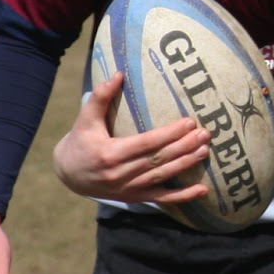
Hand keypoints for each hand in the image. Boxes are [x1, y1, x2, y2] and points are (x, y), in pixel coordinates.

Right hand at [52, 72, 211, 204]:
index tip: (189, 122)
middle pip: (158, 159)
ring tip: (205, 150)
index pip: (146, 143)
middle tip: (205, 134)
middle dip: (184, 147)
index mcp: (110, 153)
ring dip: (186, 164)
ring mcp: (129, 188)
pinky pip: (162, 199)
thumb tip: (118, 74)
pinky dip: (183, 197)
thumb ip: (100, 97)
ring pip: (163, 176)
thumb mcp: (85, 119)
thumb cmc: (80, 141)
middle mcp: (120, 174)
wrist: (68, 174)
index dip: (169, 134)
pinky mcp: (134, 197)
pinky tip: (202, 190)